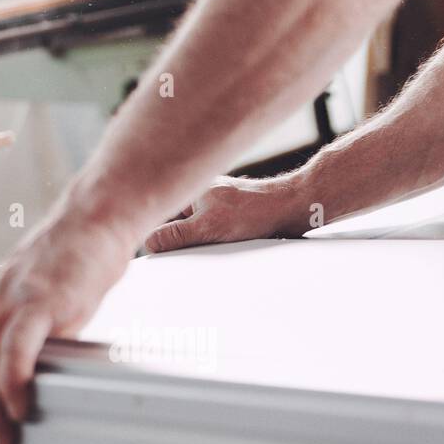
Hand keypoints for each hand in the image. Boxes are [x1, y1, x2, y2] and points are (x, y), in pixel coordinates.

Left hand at [0, 212, 133, 443]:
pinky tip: (20, 406)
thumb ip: (11, 338)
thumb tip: (12, 386)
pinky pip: (13, 346)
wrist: (91, 221)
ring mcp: (8, 302)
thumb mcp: (22, 303)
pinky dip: (10, 383)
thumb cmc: (62, 263)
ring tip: (3, 439)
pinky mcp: (40, 300)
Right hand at [143, 174, 310, 252]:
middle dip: (185, 241)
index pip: (162, 216)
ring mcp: (217, 203)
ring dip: (204, 242)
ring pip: (197, 229)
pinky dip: (218, 241)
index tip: (160, 253)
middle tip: (199, 249)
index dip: (161, 236)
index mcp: (191, 190)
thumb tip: (150, 243)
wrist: (293, 208)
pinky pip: (213, 231)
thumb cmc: (256, 212)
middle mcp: (202, 194)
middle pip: (179, 225)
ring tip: (222, 244)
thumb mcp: (209, 228)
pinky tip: (231, 244)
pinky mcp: (231, 213)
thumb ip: (177, 236)